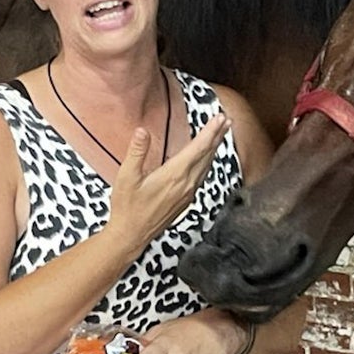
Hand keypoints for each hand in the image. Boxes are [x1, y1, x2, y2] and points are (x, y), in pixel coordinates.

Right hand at [106, 114, 229, 252]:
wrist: (131, 235)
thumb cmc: (127, 206)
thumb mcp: (126, 176)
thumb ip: (137, 152)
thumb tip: (142, 131)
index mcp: (174, 175)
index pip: (198, 148)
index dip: (210, 131)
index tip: (219, 117)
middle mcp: (186, 184)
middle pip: (207, 155)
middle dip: (217, 136)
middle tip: (227, 120)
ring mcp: (188, 194)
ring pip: (206, 166)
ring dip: (214, 149)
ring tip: (220, 135)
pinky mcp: (186, 201)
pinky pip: (201, 177)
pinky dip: (207, 163)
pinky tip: (206, 160)